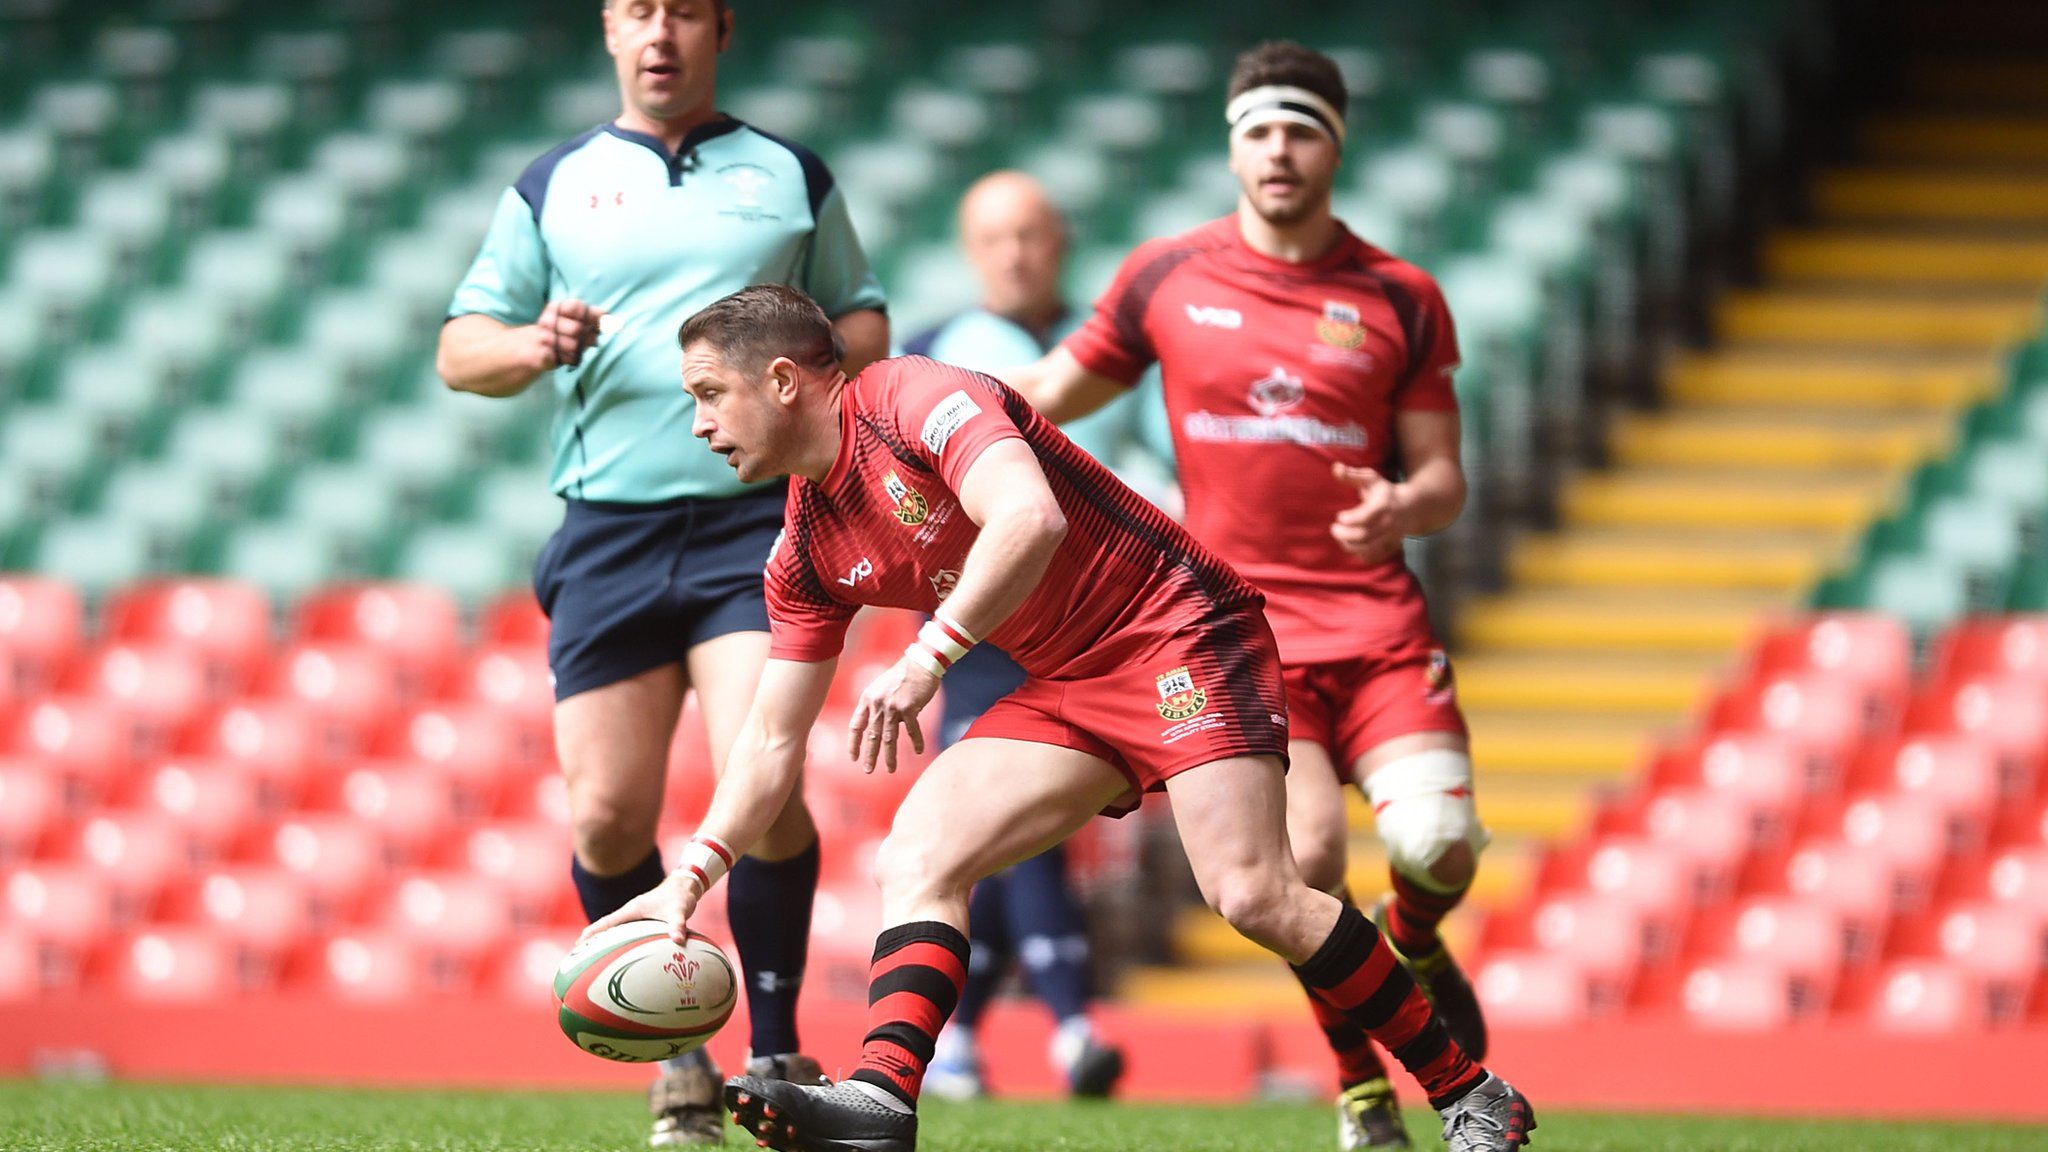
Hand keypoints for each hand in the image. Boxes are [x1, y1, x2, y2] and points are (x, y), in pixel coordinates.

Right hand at [529, 298, 604, 369]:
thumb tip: (612, 321)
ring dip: (579, 350)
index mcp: (556, 307)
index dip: (592, 315)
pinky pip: (567, 359)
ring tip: (575, 349)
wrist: (533, 347)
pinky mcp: (543, 355)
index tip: (601, 323)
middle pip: (577, 329)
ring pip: (573, 346)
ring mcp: (544, 338)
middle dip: (588, 337)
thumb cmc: (562, 331)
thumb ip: (594, 317)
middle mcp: (548, 320)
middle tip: (589, 341)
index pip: (576, 306)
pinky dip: (571, 359)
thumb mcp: (576, 320)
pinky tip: (567, 356)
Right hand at [580, 869, 701, 944]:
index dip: (591, 934)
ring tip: (593, 957)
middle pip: (605, 927)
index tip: (578, 946)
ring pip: (615, 930)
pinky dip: (619, 941)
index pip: (606, 923)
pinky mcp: (643, 919)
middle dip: (592, 940)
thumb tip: (678, 940)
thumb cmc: (680, 897)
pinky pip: (626, 932)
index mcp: (632, 910)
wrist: (686, 885)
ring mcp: (636, 915)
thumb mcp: (679, 911)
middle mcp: (631, 912)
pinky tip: (621, 953)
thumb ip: (678, 925)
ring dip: (604, 941)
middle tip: (579, 956)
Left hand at [846, 655, 938, 773]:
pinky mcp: (909, 708)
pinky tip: (918, 751)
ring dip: (890, 756)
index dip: (854, 743)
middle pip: (872, 736)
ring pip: (889, 737)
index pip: (856, 726)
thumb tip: (878, 728)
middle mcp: (877, 704)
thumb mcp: (880, 688)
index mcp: (867, 699)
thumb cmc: (901, 676)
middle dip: (870, 756)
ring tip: (890, 769)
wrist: (920, 664)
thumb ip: (876, 707)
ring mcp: (893, 707)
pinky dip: (916, 742)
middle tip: (868, 770)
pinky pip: (912, 730)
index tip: (853, 757)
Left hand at [1329, 462, 1407, 564]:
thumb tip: (1335, 468)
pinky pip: (1374, 557)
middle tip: (1334, 528)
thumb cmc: (1385, 491)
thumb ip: (1352, 475)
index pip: (1366, 517)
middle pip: (1364, 536)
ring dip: (1349, 546)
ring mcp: (1391, 537)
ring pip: (1368, 549)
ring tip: (1340, 537)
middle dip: (1344, 535)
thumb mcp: (1370, 478)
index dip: (1350, 519)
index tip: (1339, 516)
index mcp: (1384, 505)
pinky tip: (1352, 545)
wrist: (1411, 506)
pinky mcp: (1391, 547)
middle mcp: (1389, 523)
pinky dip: (1360, 555)